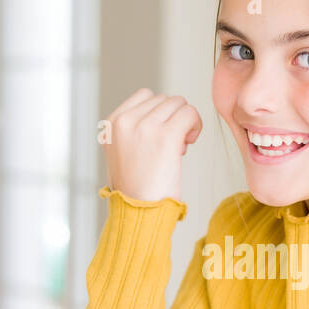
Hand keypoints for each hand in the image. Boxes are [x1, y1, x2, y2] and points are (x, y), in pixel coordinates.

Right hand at [103, 88, 201, 203]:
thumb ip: (133, 129)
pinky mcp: (165, 136)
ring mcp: (145, 126)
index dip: (159, 113)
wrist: (138, 212)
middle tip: (171, 145)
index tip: (160, 135)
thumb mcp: (121, 152)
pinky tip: (189, 142)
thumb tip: (163, 112)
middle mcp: (125, 121)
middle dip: (172, 118)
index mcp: (112, 124)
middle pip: (165, 99)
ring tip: (179, 146)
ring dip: (185, 121)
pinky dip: (195, 125)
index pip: (145, 96)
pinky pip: (190, 113)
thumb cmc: (136, 189)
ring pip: (179, 103)